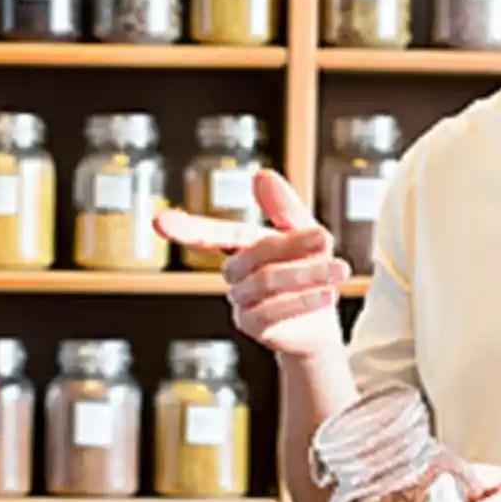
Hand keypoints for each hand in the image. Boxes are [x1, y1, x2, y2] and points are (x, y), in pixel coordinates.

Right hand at [154, 170, 350, 357]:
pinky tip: (326, 294)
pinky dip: (302, 300)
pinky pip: (271, 311)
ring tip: (340, 270)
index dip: (186, 228)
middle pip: (253, 255)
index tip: (160, 222)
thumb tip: (262, 174)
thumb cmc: (310, 273)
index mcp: (241, 246)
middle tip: (325, 238)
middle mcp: (234, 274)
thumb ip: (285, 208)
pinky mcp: (251, 327)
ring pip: (266, 282)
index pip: (211, 235)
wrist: (320, 325)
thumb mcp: (306, 234)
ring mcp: (239, 303)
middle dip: (291, 246)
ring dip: (307, 274)